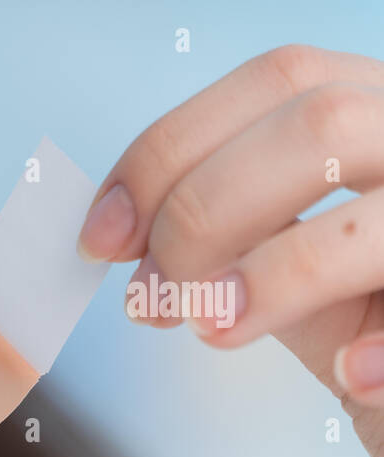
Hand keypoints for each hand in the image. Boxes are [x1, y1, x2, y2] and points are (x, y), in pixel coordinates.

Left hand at [78, 45, 383, 456]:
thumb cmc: (357, 315)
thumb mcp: (280, 256)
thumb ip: (217, 230)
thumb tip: (115, 229)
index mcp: (380, 111)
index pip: (278, 80)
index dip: (171, 150)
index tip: (101, 235)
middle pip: (321, 124)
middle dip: (205, 211)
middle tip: (153, 295)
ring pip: (377, 214)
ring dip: (275, 275)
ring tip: (214, 328)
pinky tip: (352, 375)